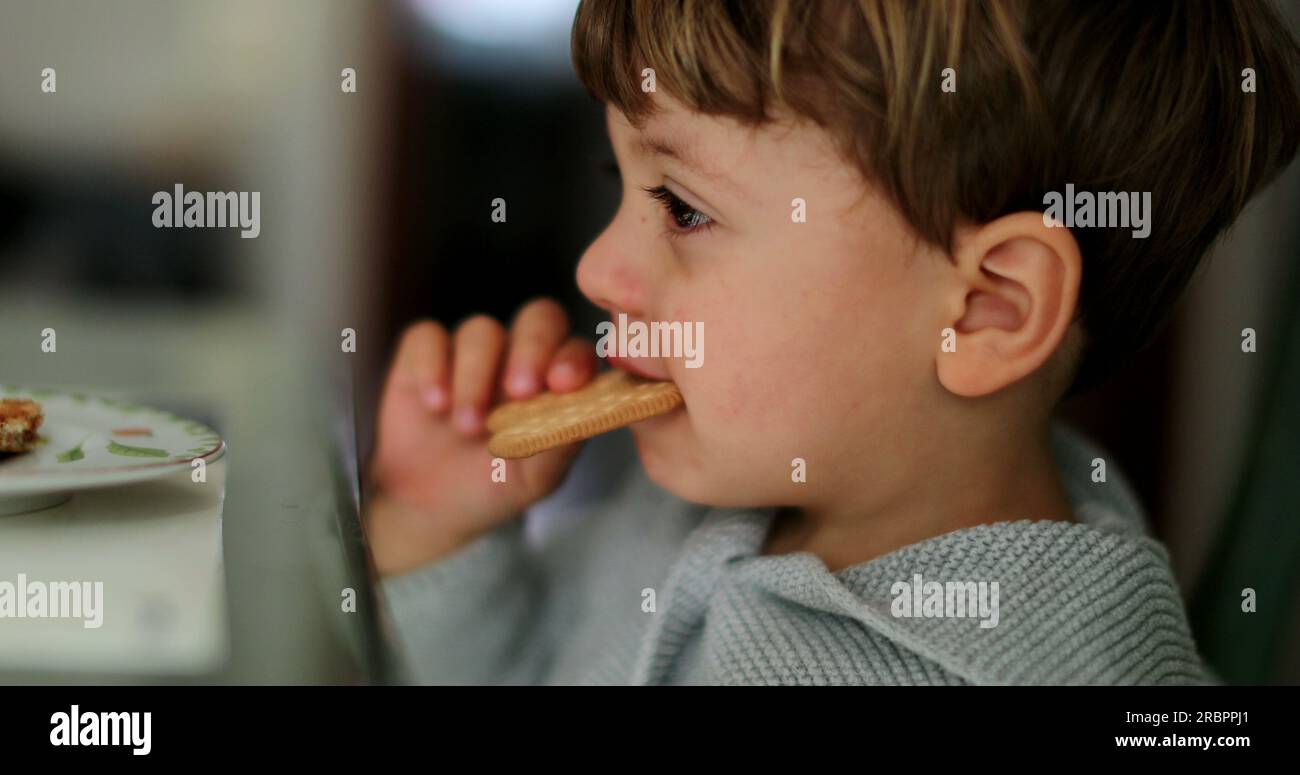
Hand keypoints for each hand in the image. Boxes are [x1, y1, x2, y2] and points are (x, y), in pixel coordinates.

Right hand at [366, 298, 596, 574]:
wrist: (430, 507)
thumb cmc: (494, 485)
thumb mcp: (536, 476)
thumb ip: (563, 440)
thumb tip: (589, 410)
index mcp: (555, 379)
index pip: (575, 348)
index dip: (573, 358)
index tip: (562, 385)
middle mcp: (517, 354)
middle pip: (538, 318)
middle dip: (532, 349)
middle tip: (519, 392)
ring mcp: (471, 350)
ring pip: (481, 330)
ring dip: (476, 376)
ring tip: (468, 427)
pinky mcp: (424, 353)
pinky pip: (427, 337)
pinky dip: (432, 365)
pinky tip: (435, 403)